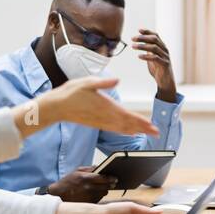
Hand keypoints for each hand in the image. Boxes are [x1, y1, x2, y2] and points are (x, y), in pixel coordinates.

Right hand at [25, 76, 157, 137]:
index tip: (153, 127)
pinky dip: (125, 131)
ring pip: (123, 128)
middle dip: (144, 128)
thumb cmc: (70, 93)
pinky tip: (131, 132)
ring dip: (137, 131)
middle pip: (129, 125)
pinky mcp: (97, 124)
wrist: (56, 107)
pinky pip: (114, 129)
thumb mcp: (86, 82)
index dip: (142, 122)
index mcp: (106, 106)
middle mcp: (105, 117)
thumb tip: (117, 80)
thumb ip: (103, 82)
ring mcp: (101, 122)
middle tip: (158, 133)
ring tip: (149, 133)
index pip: (128, 116)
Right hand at [46, 165, 115, 202]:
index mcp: (86, 178)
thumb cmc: (68, 182)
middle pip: (106, 186)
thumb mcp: (76, 171)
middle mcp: (88, 188)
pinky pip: (99, 199)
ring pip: (104, 193)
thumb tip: (101, 167)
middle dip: (110, 184)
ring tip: (102, 187)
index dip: (111, 178)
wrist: (58, 195)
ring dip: (105, 190)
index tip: (116, 178)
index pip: (103, 178)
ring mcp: (89, 197)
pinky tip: (95, 193)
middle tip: (113, 183)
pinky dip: (99, 196)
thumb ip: (89, 169)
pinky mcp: (89, 203)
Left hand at [133, 28, 176, 100]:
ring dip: (142, 46)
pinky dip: (146, 56)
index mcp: (162, 47)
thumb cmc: (158, 69)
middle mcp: (165, 50)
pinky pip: (155, 58)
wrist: (166, 82)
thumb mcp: (152, 58)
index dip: (148, 32)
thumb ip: (149, 51)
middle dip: (143, 38)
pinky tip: (139, 56)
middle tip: (132, 38)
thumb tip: (140, 44)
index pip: (156, 36)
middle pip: (154, 40)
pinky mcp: (165, 64)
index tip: (138, 30)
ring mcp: (165, 57)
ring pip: (154, 48)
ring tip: (133, 46)